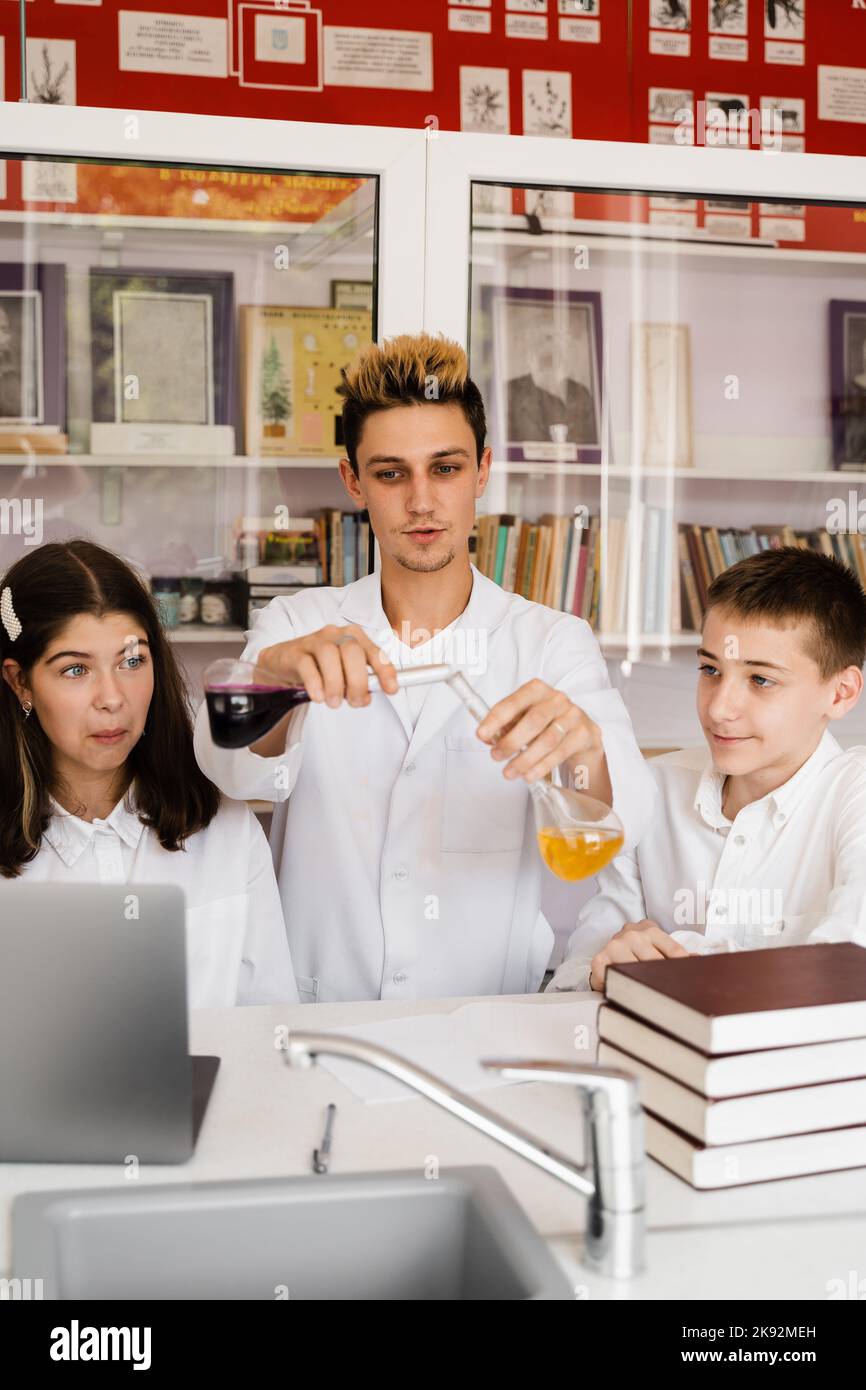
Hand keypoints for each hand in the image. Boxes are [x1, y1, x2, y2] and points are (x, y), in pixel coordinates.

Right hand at [257, 625, 397, 707]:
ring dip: (336, 684)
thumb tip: (367, 697)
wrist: (283, 664)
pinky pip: (307, 665)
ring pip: (330, 656)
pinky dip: (315, 683)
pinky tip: (318, 697)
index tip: (391, 689)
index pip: (374, 652)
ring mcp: (314, 641)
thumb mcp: (344, 673)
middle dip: (358, 681)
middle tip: (355, 702)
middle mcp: (336, 635)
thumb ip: (359, 682)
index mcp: (354, 637)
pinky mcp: (295, 652)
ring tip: (334, 702)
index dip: (385, 670)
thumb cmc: (320, 668)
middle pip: (353, 652)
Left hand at [475, 678, 604, 784]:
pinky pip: (560, 752)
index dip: (496, 719)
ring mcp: (573, 716)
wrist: (582, 736)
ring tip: (509, 772)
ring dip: (525, 759)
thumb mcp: (525, 720)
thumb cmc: (547, 725)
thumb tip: (487, 738)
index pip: (514, 701)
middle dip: (511, 741)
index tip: (481, 734)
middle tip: (496, 757)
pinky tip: (529, 775)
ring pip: (548, 739)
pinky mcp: (584, 734)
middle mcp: (557, 699)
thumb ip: (507, 726)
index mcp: (537, 690)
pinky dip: (542, 766)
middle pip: (533, 720)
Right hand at [589, 919, 690, 992]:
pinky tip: (622, 994)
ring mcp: (615, 945)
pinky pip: (610, 978)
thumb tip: (698, 961)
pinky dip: (616, 988)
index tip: (689, 984)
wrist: (613, 942)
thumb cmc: (640, 948)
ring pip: (633, 972)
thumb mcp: (659, 945)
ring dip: (640, 987)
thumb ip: (676, 954)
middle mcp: (633, 935)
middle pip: (654, 964)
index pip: (674, 951)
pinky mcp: (600, 958)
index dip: (683, 968)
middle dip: (664, 982)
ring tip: (650, 1002)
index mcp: (651, 930)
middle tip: (672, 999)